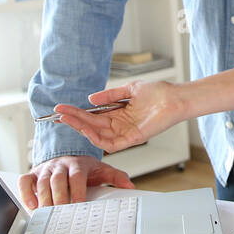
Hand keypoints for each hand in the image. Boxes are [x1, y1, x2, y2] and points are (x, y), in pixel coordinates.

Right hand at [18, 154, 134, 209]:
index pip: (76, 177)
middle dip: (59, 198)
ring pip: (42, 182)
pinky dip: (26, 193)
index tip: (79, 206)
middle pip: (57, 181)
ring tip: (46, 215)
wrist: (65, 156)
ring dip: (43, 199)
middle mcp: (60, 165)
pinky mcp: (32, 174)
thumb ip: (115, 177)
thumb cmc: (82, 168)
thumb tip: (130, 186)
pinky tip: (32, 206)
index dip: (77, 192)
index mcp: (77, 164)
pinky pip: (25, 181)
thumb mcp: (100, 170)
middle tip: (61, 214)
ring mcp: (45, 169)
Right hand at [50, 79, 185, 154]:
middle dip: (74, 120)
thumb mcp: (129, 89)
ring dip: (81, 128)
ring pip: (97, 135)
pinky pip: (110, 144)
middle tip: (58, 114)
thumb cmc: (158, 93)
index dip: (76, 113)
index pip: (92, 116)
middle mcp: (119, 125)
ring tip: (67, 119)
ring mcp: (125, 133)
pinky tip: (85, 130)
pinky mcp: (132, 139)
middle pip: (91, 125)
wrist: (175, 98)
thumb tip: (90, 100)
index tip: (61, 108)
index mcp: (118, 114)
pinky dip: (96, 138)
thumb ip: (109, 96)